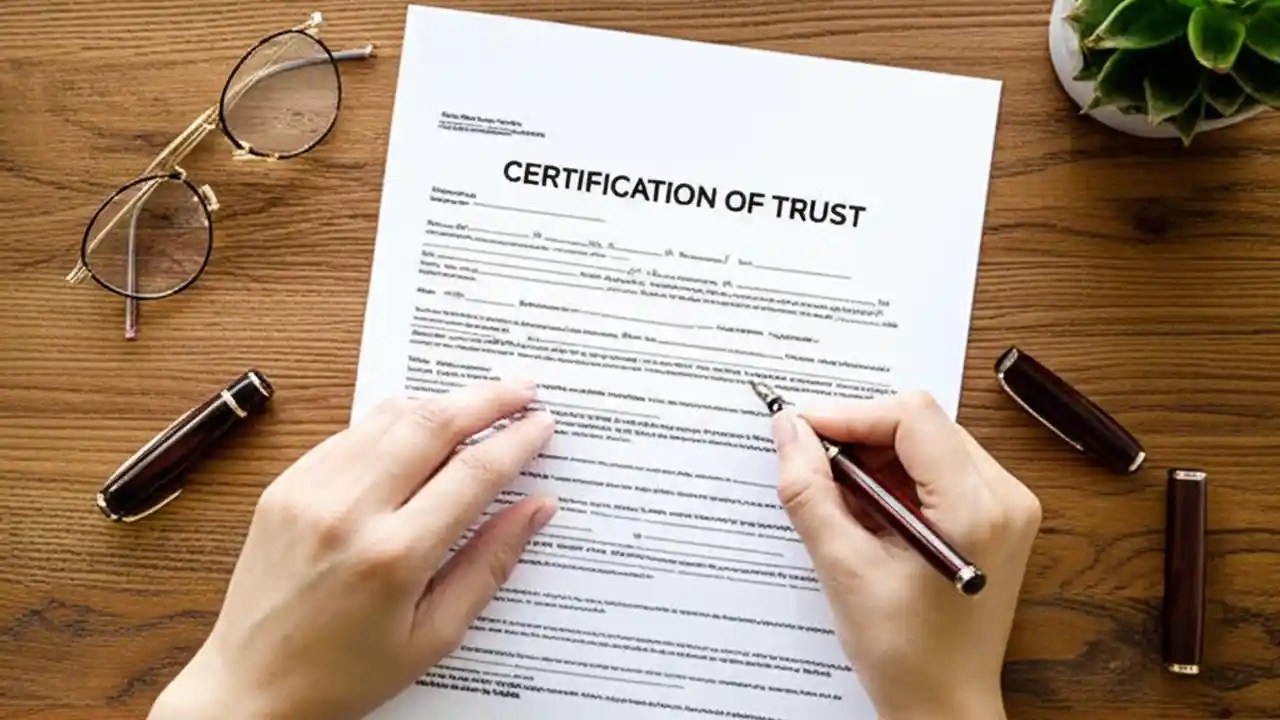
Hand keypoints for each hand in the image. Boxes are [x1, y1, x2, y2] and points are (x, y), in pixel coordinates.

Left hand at [150, 380, 556, 719]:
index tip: (543, 423)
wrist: (249, 689)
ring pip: (390, 416)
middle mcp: (349, 512)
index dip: (517, 441)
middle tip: (523, 388)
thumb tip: (537, 509)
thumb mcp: (434, 636)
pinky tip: (417, 431)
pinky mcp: (284, 486)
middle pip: (433, 423)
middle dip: (487, 399)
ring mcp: (309, 492)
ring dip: (441, 402)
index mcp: (394, 556)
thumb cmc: (344, 675)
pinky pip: (350, 434)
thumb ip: (489, 564)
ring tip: (478, 402)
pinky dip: (392, 423)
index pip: (473, 473)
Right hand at [771, 392, 1040, 719]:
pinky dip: (894, 478)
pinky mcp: (995, 516)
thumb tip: (788, 431)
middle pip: (921, 424)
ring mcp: (1005, 506)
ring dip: (875, 458)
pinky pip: (938, 469)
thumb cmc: (906, 655)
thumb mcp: (843, 569)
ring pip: (926, 442)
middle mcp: (1004, 497)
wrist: (944, 705)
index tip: (802, 430)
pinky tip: (867, 512)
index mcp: (976, 509)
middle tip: (811, 464)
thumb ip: (810, 491)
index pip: (911, 418)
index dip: (849, 415)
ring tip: (839, 499)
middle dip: (859, 436)